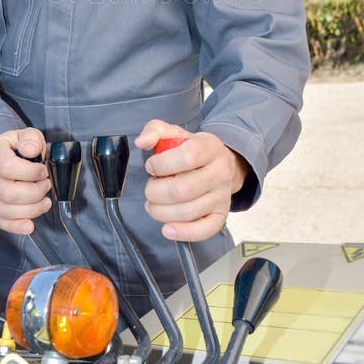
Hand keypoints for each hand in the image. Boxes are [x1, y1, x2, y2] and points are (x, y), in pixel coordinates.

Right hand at [0, 127, 51, 234]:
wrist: (4, 155)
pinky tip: (30, 226)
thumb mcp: (28, 135)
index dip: (29, 172)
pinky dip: (15, 226)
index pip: (6, 167)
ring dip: (31, 209)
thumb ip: (31, 139)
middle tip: (46, 185)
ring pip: (5, 210)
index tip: (43, 171)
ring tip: (45, 201)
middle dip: (34, 192)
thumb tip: (30, 150)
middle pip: (8, 192)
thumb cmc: (18, 146)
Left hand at [134, 119, 248, 241]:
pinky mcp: (220, 215)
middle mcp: (220, 172)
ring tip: (153, 204)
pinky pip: (204, 230)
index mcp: (210, 147)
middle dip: (155, 191)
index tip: (151, 166)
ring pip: (188, 212)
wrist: (221, 163)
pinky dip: (183, 233)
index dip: (161, 164)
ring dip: (161, 212)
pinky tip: (167, 228)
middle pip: (182, 190)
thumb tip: (142, 142)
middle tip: (150, 187)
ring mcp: (222, 196)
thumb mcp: (174, 133)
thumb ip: (154, 130)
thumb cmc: (192, 150)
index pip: (186, 157)